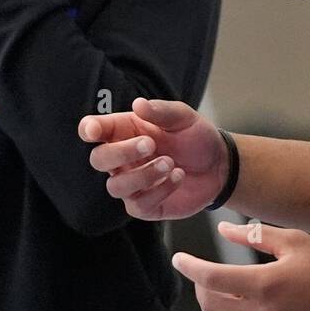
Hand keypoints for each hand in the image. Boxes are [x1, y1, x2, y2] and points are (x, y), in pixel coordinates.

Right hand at [79, 97, 225, 219]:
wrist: (220, 165)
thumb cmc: (196, 137)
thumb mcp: (183, 118)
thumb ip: (160, 111)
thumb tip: (138, 104)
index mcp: (125, 131)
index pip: (94, 129)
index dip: (89, 130)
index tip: (94, 131)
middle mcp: (123, 159)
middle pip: (98, 159)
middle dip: (121, 152)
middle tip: (150, 143)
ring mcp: (132, 184)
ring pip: (116, 186)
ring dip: (143, 174)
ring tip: (170, 163)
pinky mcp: (145, 206)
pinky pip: (139, 204)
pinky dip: (159, 190)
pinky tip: (178, 176)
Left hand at [174, 221, 309, 310]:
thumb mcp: (295, 242)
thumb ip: (256, 235)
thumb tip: (224, 227)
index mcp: (265, 284)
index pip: (210, 278)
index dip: (189, 266)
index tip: (180, 258)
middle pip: (210, 306)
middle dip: (203, 288)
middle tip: (210, 278)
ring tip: (232, 299)